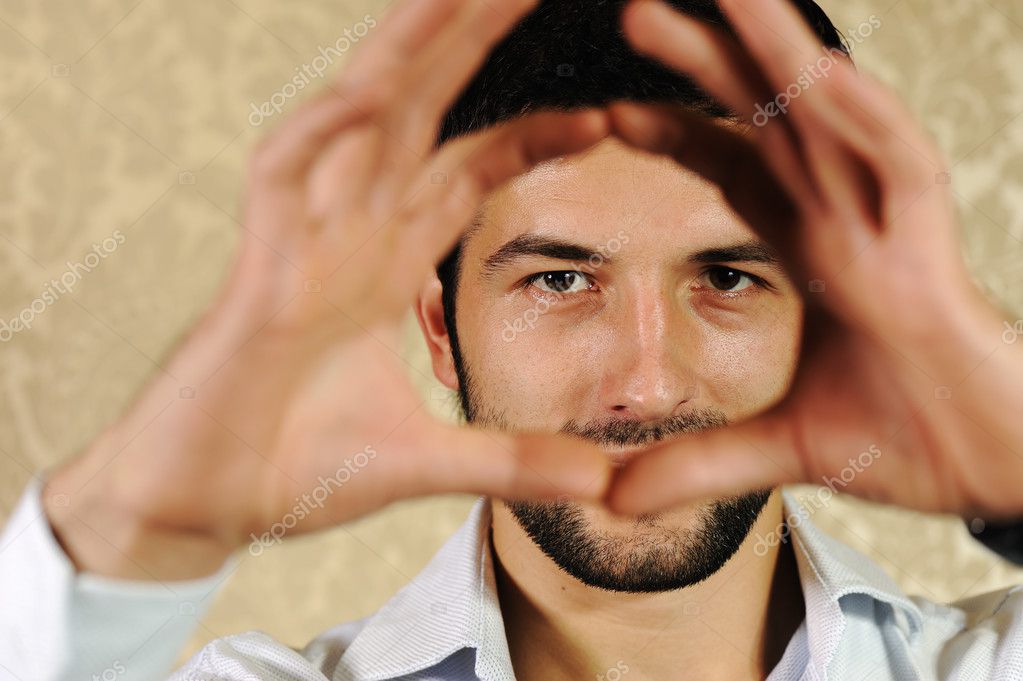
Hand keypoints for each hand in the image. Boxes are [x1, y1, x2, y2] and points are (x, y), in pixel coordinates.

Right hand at [43, 0, 612, 579]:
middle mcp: (347, 234)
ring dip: (407, 52)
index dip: (531, 138)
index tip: (605, 117)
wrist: (203, 508)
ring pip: (357, 122)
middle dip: (472, 43)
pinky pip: (282, 183)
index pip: (467, 173)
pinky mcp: (256, 277)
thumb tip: (604, 485)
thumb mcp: (427, 463)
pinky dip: (320, 136)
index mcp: (385, 264)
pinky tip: (366, 95)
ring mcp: (300, 245)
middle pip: (421, 114)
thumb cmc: (293, 469)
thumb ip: (514, 462)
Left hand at [603, 0, 1022, 518]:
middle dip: (708, 62)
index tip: (607, 111)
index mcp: (814, 248)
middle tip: (637, 10)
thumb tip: (613, 498)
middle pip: (767, 121)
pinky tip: (818, 70)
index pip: (735, 170)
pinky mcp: (932, 254)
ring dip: (780, 54)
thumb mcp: (784, 449)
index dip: (677, 135)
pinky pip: (901, 167)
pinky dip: (861, 118)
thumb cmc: (914, 439)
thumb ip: (698, 463)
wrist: (999, 471)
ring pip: (830, 118)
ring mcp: (890, 228)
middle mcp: (846, 220)